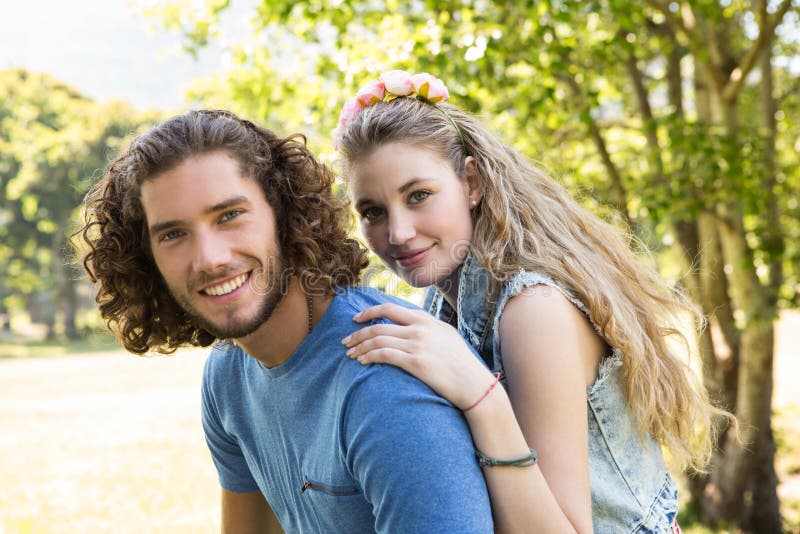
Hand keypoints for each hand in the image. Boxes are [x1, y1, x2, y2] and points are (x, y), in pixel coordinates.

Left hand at [342, 303, 495, 409]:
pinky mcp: (415, 362)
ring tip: (350, 354)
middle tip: (346, 340)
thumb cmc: (461, 364)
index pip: (391, 308)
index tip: (356, 319)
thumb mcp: (447, 336)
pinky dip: (369, 356)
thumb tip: (412, 326)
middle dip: (358, 333)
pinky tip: (362, 361)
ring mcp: (417, 344)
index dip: (369, 312)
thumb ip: (429, 328)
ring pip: (378, 339)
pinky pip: (383, 354)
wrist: (474, 384)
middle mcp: (420, 328)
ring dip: (360, 346)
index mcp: (426, 320)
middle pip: (379, 325)